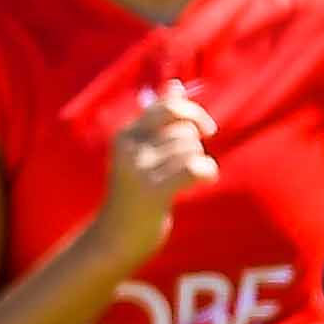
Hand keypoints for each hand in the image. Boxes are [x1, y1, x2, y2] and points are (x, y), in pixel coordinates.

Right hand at [95, 86, 219, 259]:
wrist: (116, 239)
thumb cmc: (134, 192)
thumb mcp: (141, 151)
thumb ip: (158, 117)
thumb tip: (176, 85)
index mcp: (125, 134)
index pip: (168, 107)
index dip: (193, 113)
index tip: (206, 130)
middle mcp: (129, 148)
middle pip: (184, 130)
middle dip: (195, 146)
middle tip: (187, 166)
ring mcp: (139, 170)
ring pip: (192, 149)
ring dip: (199, 163)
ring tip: (186, 180)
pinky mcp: (153, 192)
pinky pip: (195, 168)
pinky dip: (207, 172)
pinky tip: (204, 180)